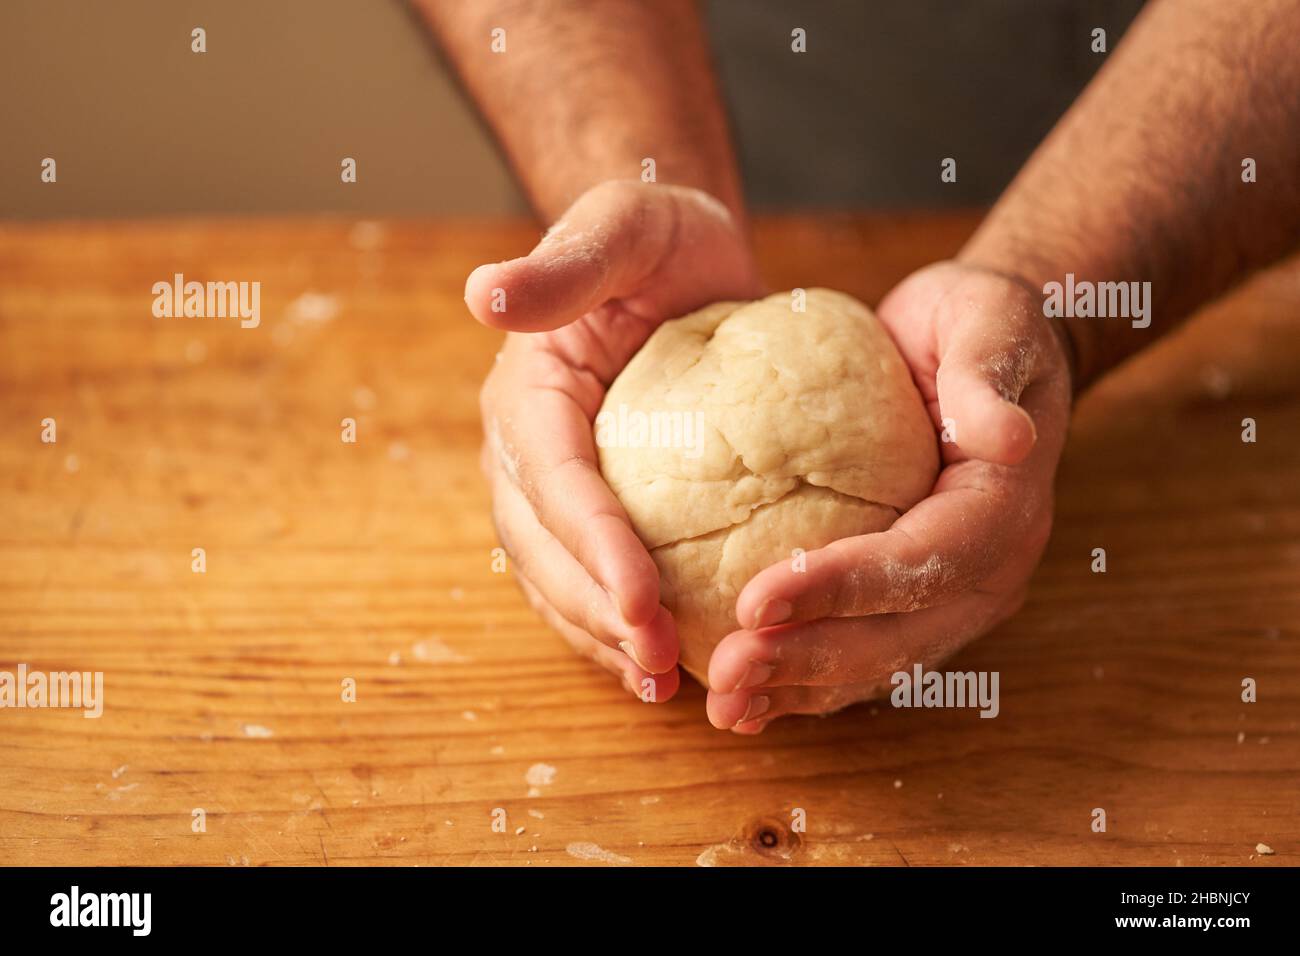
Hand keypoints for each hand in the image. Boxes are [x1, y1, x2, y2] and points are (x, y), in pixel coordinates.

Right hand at [470, 179, 762, 700]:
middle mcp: (524, 450)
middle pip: (546, 549)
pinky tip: (656, 660)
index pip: (554, 481)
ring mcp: (550, 487)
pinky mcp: (587, 508)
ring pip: (556, 578)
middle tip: (660, 663)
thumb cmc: (654, 237)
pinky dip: (613, 624)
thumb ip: (565, 264)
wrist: (676, 257)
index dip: (592, 545)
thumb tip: (486, 295)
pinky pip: (584, 577)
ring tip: (659, 682)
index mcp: (529, 395)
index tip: (640, 600)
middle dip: (597, 612)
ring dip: (601, 636)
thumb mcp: (622, 228)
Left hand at [705, 261, 1073, 731]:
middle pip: (896, 634)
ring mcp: (958, 596)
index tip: (754, 601)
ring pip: (879, 662)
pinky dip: (810, 684)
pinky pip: (867, 654)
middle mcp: (989, 570)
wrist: (996, 351)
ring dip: (801, 690)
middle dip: (808, 660)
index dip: (840, 589)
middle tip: (727, 675)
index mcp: (1003, 508)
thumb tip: (1004, 435)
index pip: (920, 562)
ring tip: (728, 708)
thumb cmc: (982, 324)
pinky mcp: (922, 603)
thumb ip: (987, 375)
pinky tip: (750, 700)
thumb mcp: (990, 321)